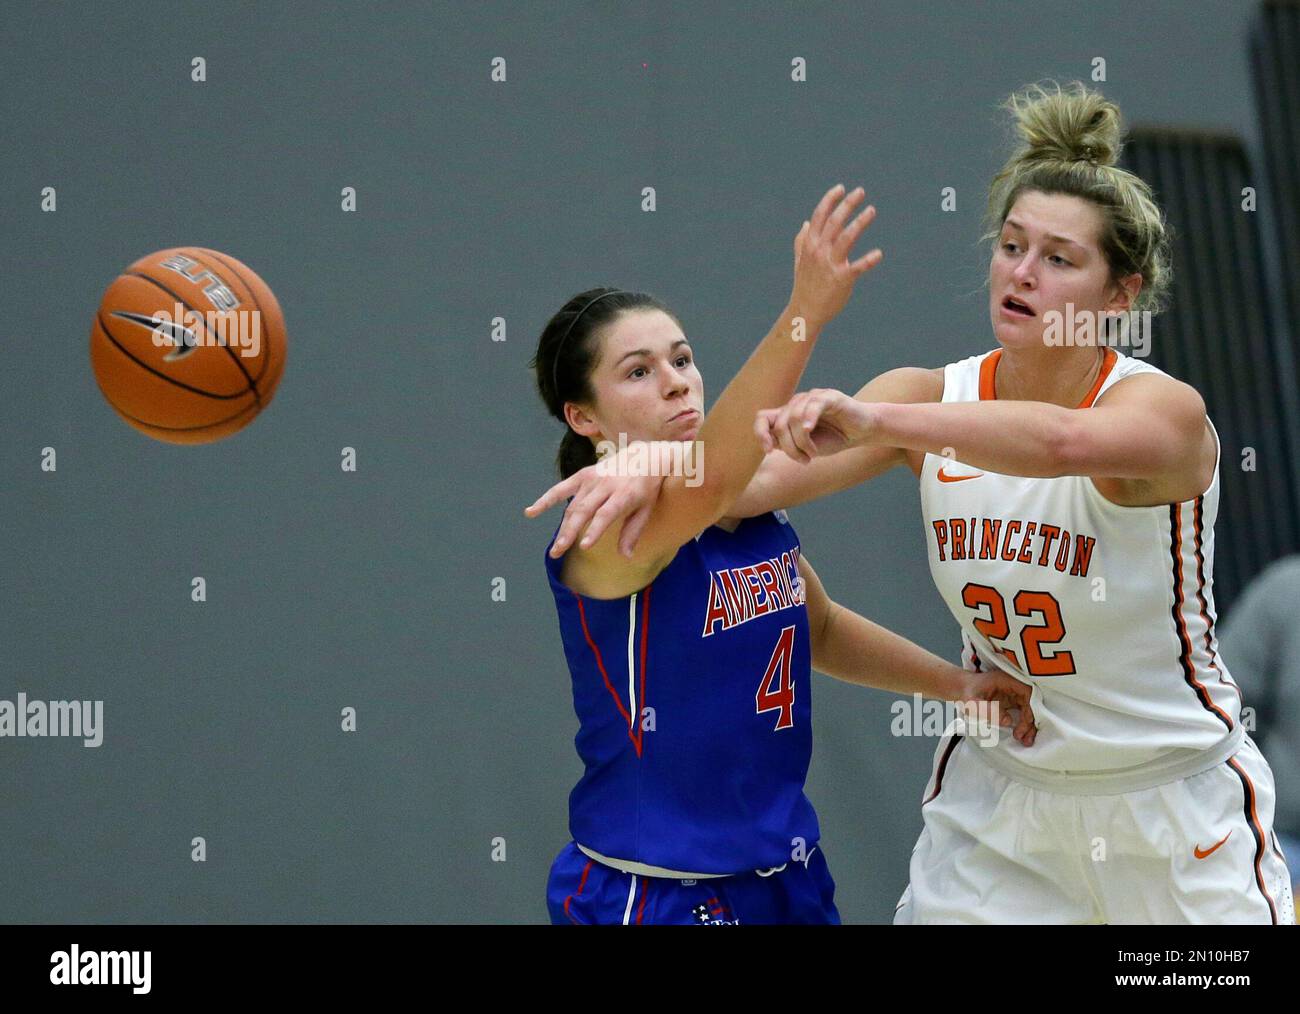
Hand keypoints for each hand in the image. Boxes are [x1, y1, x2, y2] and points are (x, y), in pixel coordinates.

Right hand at [524, 443, 669, 557]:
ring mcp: (592, 479)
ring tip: (555, 548)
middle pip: (583, 511)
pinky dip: (545, 500)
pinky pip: (561, 488)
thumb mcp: (647, 509)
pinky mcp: (583, 475)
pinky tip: (531, 512)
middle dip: (569, 532)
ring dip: (562, 527)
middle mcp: (605, 485)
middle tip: (558, 552)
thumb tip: (626, 557)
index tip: (584, 546)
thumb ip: (633, 532)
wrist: (646, 456)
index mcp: (623, 494)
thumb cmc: (647, 488)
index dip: (594, 530)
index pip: (605, 514)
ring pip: (572, 506)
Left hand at [754, 388, 878, 462]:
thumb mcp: (806, 447)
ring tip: (814, 454)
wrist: (862, 432)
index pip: (762, 418)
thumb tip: (770, 444)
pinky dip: (808, 418)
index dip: (760, 434)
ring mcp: (812, 398)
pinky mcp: (830, 397)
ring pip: (793, 418)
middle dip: (789, 448)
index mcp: (787, 415)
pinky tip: (809, 429)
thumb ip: (787, 444)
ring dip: (802, 442)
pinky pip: (813, 404)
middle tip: (805, 460)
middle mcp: (796, 403)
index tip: (769, 451)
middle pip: (779, 424)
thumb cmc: (834, 439)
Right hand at [790, 183, 882, 330]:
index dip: (830, 200)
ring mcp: (830, 265)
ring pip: (846, 238)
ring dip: (860, 222)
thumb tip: (806, 224)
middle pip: (835, 222)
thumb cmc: (805, 285)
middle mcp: (819, 251)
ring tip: (871, 210)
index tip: (842, 188)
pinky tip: (878, 254)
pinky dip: (868, 260)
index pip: (820, 216)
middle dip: (847, 204)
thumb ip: (802, 241)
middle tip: (861, 192)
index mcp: (810, 245)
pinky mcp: (842, 279)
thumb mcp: (800, 260)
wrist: (805, 311)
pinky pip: (858, 267)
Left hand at [955, 669, 1036, 746]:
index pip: (1027, 692)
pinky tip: (1021, 737)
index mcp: (1006, 681)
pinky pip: (1023, 714)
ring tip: (1025, 741)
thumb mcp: (972, 702)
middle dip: (1031, 721)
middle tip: (1025, 738)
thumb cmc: (965, 693)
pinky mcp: (1011, 703)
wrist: (960, 690)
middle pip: (1031, 703)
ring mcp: (1013, 695)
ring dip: (1029, 726)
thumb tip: (1009, 721)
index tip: (1026, 722)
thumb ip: (987, 710)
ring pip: (1029, 710)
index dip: (1031, 707)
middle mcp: (1013, 687)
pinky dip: (1023, 725)